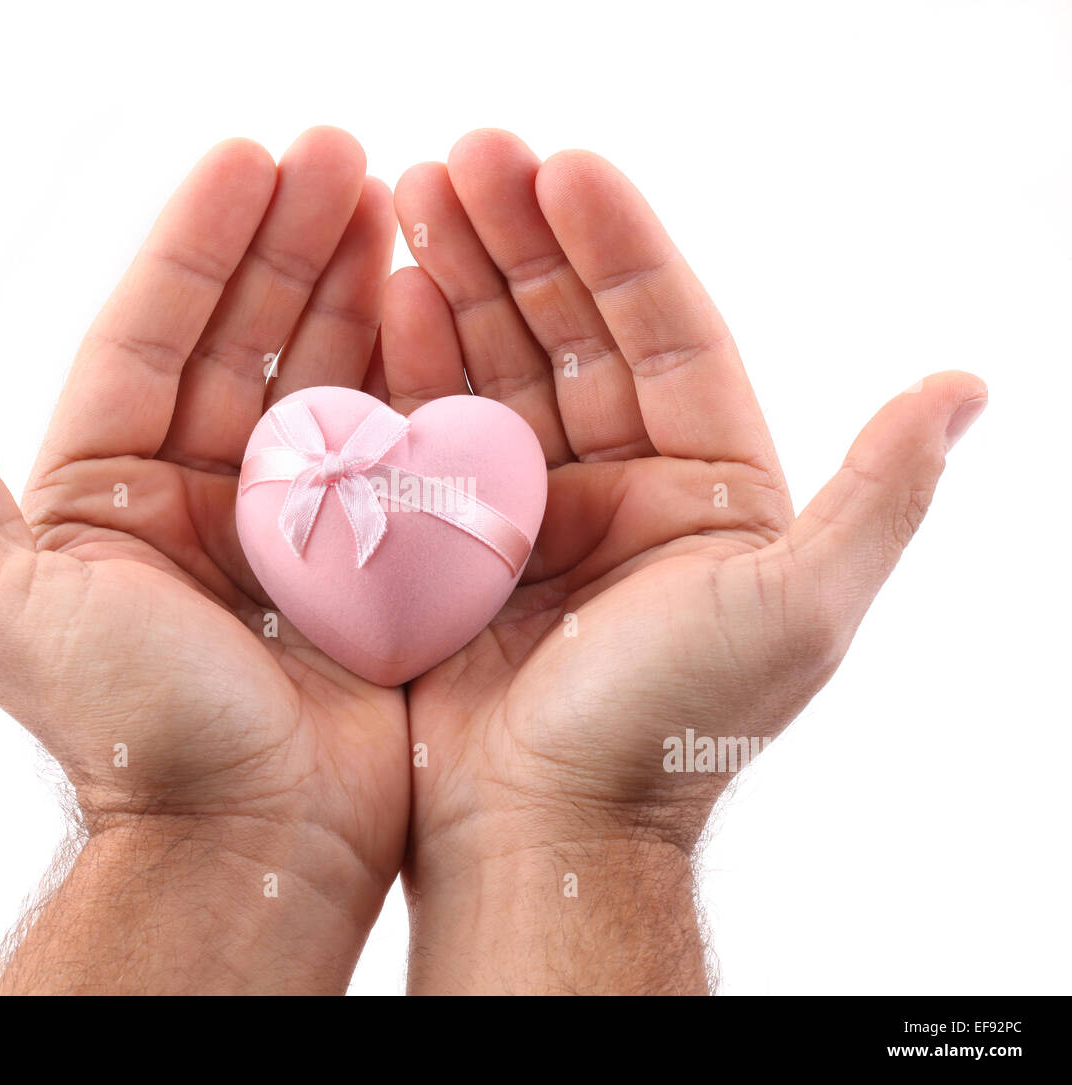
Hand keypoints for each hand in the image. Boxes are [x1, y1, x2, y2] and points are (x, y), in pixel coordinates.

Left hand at [0, 128, 406, 992]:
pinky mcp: (370, 552)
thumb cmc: (134, 728)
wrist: (254, 838)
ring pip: (322, 374)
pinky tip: (428, 303)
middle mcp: (200, 491)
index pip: (153, 331)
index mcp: (113, 487)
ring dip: (353, 285)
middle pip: (246, 336)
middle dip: (292, 240)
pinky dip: (410, 371)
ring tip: (392, 200)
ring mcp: (293, 518)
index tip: (252, 156)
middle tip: (345, 154)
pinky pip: (391, 441)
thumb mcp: (6, 603)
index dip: (199, 241)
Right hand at [381, 130, 986, 992]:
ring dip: (462, 274)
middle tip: (465, 154)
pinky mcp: (461, 532)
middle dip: (523, 237)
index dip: (617, 243)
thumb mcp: (796, 605)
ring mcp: (537, 503)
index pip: (667, 330)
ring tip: (414, 193)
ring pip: (502, 362)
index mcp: (709, 483)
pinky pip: (440, 424)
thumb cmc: (667, 724)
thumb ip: (878, 492)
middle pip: (574, 330)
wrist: (540, 825)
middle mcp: (626, 481)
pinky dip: (416, 355)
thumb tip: (967, 385)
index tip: (561, 165)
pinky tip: (391, 288)